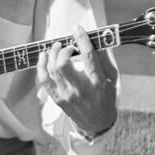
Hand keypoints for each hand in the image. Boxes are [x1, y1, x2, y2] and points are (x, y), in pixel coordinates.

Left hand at [36, 24, 117, 138]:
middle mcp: (81, 89)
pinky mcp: (58, 99)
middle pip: (64, 63)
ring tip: (55, 47)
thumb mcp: (113, 79)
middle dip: (62, 49)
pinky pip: (44, 80)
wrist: (98, 125)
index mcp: (97, 82)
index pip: (88, 56)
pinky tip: (43, 57)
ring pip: (52, 70)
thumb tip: (99, 39)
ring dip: (51, 54)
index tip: (77, 29)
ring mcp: (67, 95)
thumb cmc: (107, 99)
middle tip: (66, 45)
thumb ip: (106, 59)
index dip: (81, 39)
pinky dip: (41, 66)